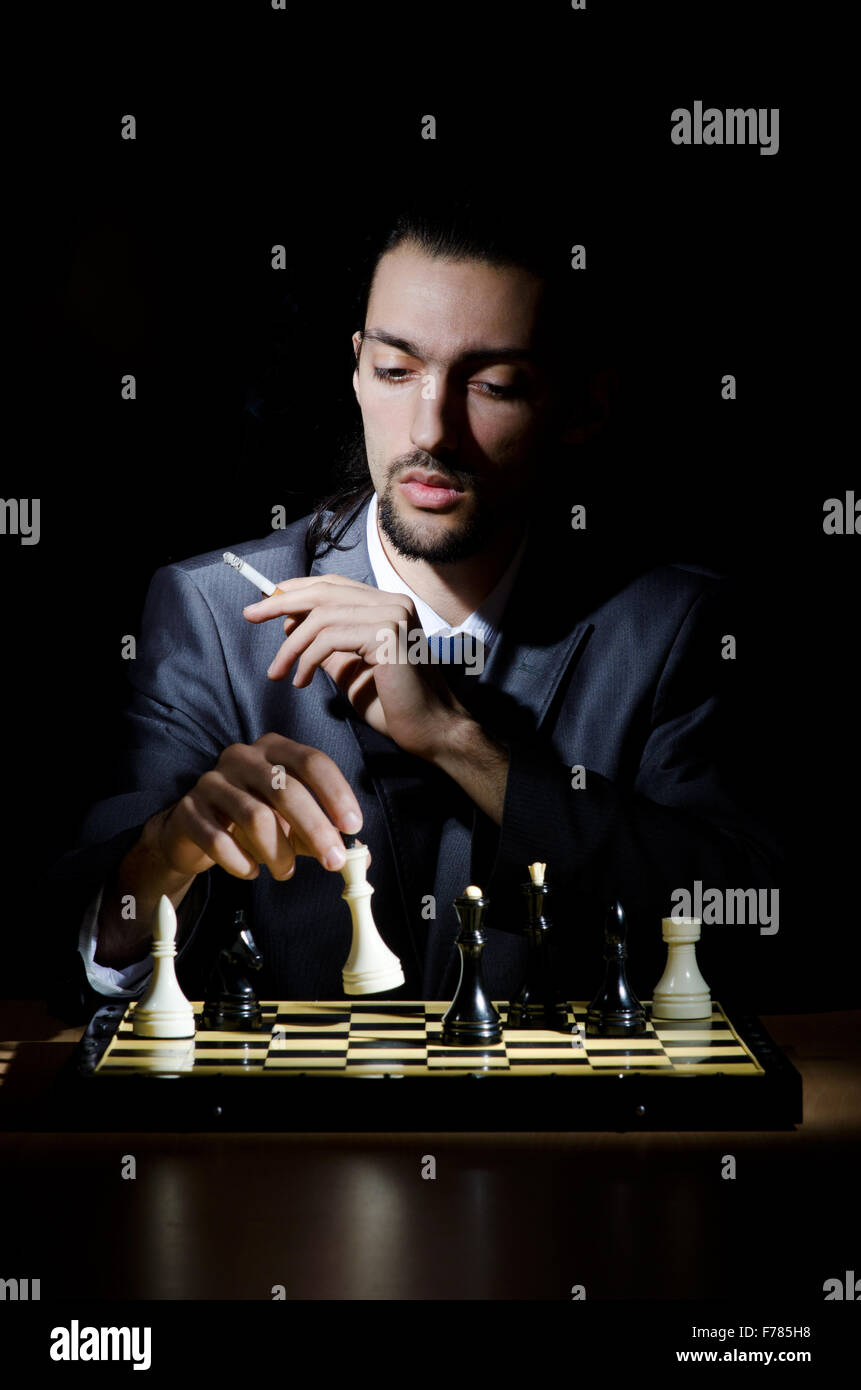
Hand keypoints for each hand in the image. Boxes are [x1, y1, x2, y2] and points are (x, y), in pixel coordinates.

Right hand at [149, 734, 369, 881]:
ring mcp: (211, 781)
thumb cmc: (253, 822)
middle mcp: (242, 757)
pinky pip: (220, 840)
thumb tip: (363, 860)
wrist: (192, 831)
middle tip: (333, 862)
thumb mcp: (293, 823)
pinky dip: (242, 863)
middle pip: (286, 789)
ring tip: (285, 872)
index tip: (353, 827)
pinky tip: (251, 871)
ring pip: (256, 817)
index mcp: (274, 749)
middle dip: (316, 829)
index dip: (336, 793)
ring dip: (278, 853)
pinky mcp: (188, 810)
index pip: (312, 761)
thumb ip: (326, 834)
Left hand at [243, 574, 465, 757]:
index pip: (333, 584)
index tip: (265, 602)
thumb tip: (291, 625)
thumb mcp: (350, 667)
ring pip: (322, 616)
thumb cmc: (393, 703)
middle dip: (281, 603)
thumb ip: (326, 644)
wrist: (430, 730)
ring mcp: (393, 615)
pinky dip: (307, 659)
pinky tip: (301, 680)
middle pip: (323, 591)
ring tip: (277, 673)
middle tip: (250, 616)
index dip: (296, 589)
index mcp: (388, 604)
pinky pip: (331, 638)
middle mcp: (393, 602)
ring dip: (291, 645)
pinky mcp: (388, 634)